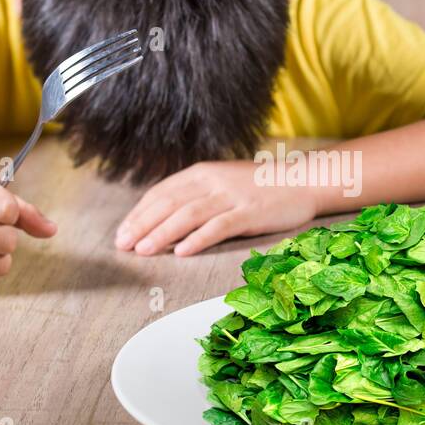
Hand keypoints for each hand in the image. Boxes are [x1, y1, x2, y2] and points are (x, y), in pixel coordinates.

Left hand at [115, 160, 318, 256]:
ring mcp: (231, 196)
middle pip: (169, 204)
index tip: (122, 233)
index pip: (161, 193)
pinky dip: (198, 239)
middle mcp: (212, 181)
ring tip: (144, 251)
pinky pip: (219, 226)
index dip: (139, 214)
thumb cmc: (260, 187)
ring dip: (163, 233)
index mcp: (202, 173)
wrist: (302, 181)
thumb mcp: (222, 183)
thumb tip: (164, 218)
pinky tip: (182, 252)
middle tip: (123, 246)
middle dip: (142, 225)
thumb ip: (196, 195)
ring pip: (189, 215)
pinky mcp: (250, 212)